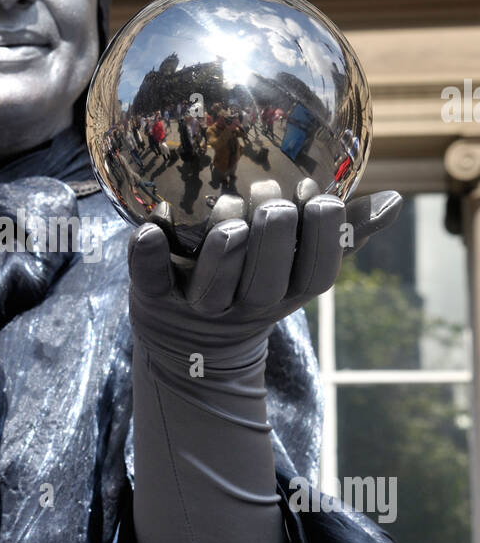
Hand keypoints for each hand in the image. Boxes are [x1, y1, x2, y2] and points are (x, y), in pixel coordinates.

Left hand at [128, 181, 401, 373]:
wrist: (188, 343)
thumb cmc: (252, 284)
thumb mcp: (297, 267)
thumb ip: (341, 234)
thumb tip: (396, 201)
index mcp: (285, 293)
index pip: (315, 275)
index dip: (321, 240)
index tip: (321, 199)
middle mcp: (244, 305)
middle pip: (266, 283)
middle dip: (274, 239)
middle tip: (273, 201)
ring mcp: (197, 306)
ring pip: (214, 287)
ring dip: (224, 251)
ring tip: (231, 217)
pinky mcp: (152, 298)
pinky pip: (148, 280)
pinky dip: (146, 257)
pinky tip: (148, 229)